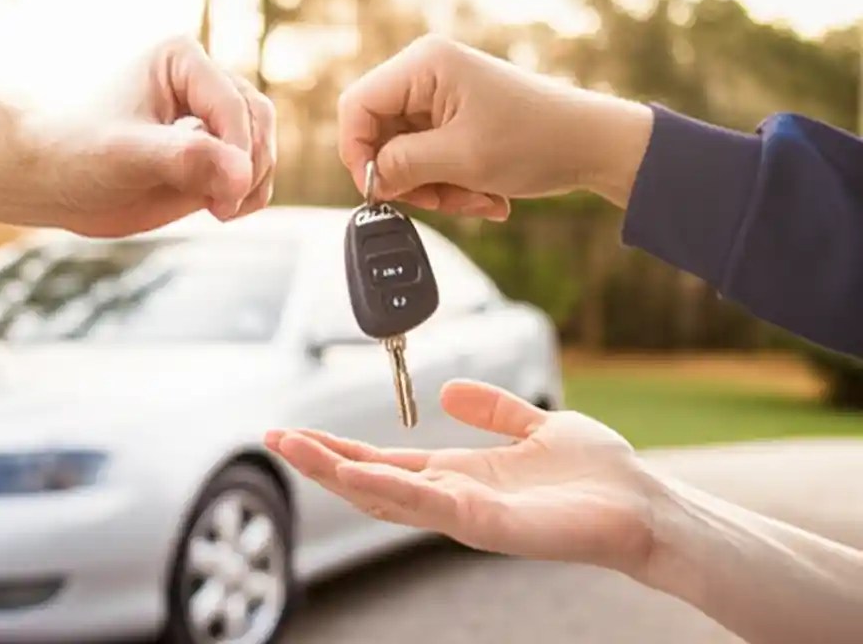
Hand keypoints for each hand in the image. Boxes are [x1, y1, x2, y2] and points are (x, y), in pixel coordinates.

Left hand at [0, 36, 274, 236]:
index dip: (237, 153)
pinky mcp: (212, 151)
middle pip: (258, 120)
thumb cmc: (78, 157)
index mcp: (181, 59)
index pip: (234, 104)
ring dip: (254, 182)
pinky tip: (219, 210)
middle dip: (250, 166)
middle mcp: (202, 80)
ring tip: (219, 209)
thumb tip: (242, 173)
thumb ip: (185, 159)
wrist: (54, 183)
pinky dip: (248, 194)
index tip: (221, 200)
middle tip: (221, 207)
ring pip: (263, 144)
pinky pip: (254, 170)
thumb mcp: (127, 156)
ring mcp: (210, 117)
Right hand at [265, 380, 659, 575]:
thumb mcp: (536, 425)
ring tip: (292, 448)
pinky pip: (427, 504)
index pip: (385, 460)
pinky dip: (385, 488)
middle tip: (273, 437)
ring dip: (336, 472)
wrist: (645, 506)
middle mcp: (454, 498)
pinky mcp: (487, 525)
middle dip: (320, 460)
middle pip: (371, 479)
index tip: (296, 431)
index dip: (339, 446)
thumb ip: (493, 409)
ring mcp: (466, 516)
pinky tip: (352, 472)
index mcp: (460, 474)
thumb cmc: (599, 475)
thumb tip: (447, 391)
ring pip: (385, 494)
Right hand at [337, 36, 653, 217]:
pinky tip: (484, 194)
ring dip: (433, 186)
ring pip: (405, 153)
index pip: (357, 106)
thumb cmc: (538, 140)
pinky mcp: (456, 117)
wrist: (596, 145)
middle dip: (406, 177)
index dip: (356, 152)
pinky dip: (450, 182)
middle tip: (438, 201)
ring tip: (474, 199)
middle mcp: (428, 72)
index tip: (376, 189)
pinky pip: (430, 156)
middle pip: (380, 134)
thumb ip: (401, 167)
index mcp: (425, 64)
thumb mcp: (459, 160)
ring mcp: (442, 95)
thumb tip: (369, 179)